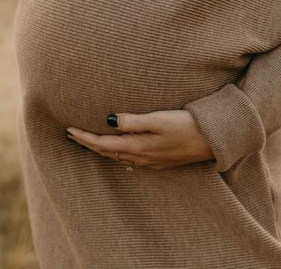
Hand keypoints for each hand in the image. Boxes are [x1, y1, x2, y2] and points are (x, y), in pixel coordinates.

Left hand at [66, 109, 214, 168]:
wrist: (212, 141)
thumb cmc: (187, 125)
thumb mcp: (160, 119)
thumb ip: (134, 120)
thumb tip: (109, 120)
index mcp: (138, 146)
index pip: (103, 144)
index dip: (84, 138)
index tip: (68, 130)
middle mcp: (141, 157)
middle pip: (107, 152)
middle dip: (88, 144)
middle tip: (71, 135)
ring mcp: (151, 160)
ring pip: (118, 157)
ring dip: (101, 149)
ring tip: (89, 141)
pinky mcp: (160, 160)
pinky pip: (131, 159)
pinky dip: (117, 153)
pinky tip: (118, 149)